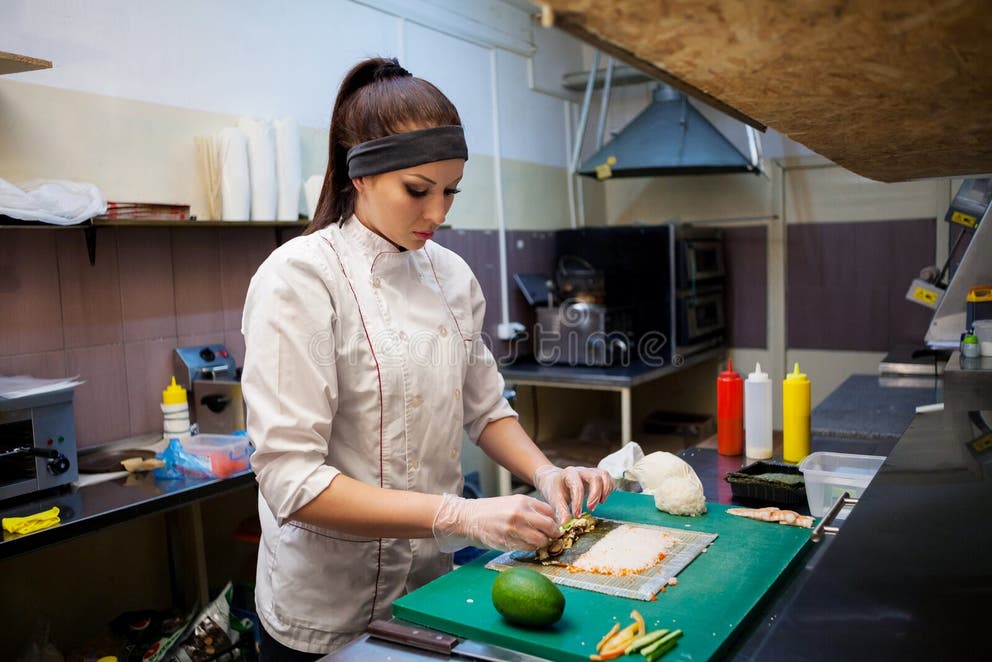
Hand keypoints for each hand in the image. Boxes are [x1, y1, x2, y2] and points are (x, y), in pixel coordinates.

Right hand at [432, 493, 560, 551]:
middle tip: (552, 537)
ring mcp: (513, 528)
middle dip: (554, 534)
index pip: (550, 512)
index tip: (554, 527)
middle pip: (550, 527)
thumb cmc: (493, 511)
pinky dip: (530, 548)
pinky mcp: (506, 541)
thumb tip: (552, 520)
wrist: (468, 518)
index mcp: (523, 501)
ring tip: (537, 542)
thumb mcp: (513, 502)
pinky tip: (526, 545)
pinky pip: (527, 549)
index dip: (555, 521)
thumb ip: (531, 509)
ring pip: (540, 541)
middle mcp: (520, 513)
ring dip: (542, 544)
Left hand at [533, 464, 614, 523]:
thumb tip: (565, 524)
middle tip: (591, 509)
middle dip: (595, 495)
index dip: (578, 502)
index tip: (577, 515)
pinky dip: (609, 488)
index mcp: (569, 474)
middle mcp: (581, 471)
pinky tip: (602, 500)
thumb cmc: (556, 490)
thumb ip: (561, 511)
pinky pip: (608, 478)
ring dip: (605, 490)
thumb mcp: (555, 500)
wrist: (555, 480)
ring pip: (604, 475)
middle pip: (595, 477)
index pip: (577, 487)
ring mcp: (590, 472)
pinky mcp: (597, 475)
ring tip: (600, 503)